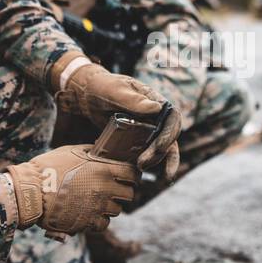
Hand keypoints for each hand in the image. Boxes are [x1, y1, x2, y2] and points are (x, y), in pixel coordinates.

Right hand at [7, 145, 138, 236]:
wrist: (30, 191)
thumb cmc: (48, 168)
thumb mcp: (71, 151)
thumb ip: (90, 152)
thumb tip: (101, 150)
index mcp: (104, 169)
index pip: (133, 174)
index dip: (134, 175)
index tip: (130, 177)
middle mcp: (104, 189)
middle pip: (129, 194)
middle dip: (123, 192)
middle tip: (115, 190)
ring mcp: (96, 207)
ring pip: (117, 210)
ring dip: (110, 206)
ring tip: (99, 202)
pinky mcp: (86, 222)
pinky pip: (103, 225)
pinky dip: (100, 221)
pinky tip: (91, 214)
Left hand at [55, 59, 182, 178]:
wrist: (88, 96)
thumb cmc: (103, 88)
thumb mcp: (115, 91)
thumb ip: (133, 99)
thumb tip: (157, 108)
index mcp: (155, 101)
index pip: (173, 118)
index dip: (170, 134)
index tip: (158, 147)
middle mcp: (156, 116)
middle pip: (169, 137)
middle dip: (161, 153)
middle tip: (142, 164)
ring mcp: (149, 128)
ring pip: (163, 148)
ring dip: (157, 161)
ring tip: (141, 168)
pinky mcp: (139, 139)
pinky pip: (150, 153)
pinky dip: (152, 164)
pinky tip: (146, 174)